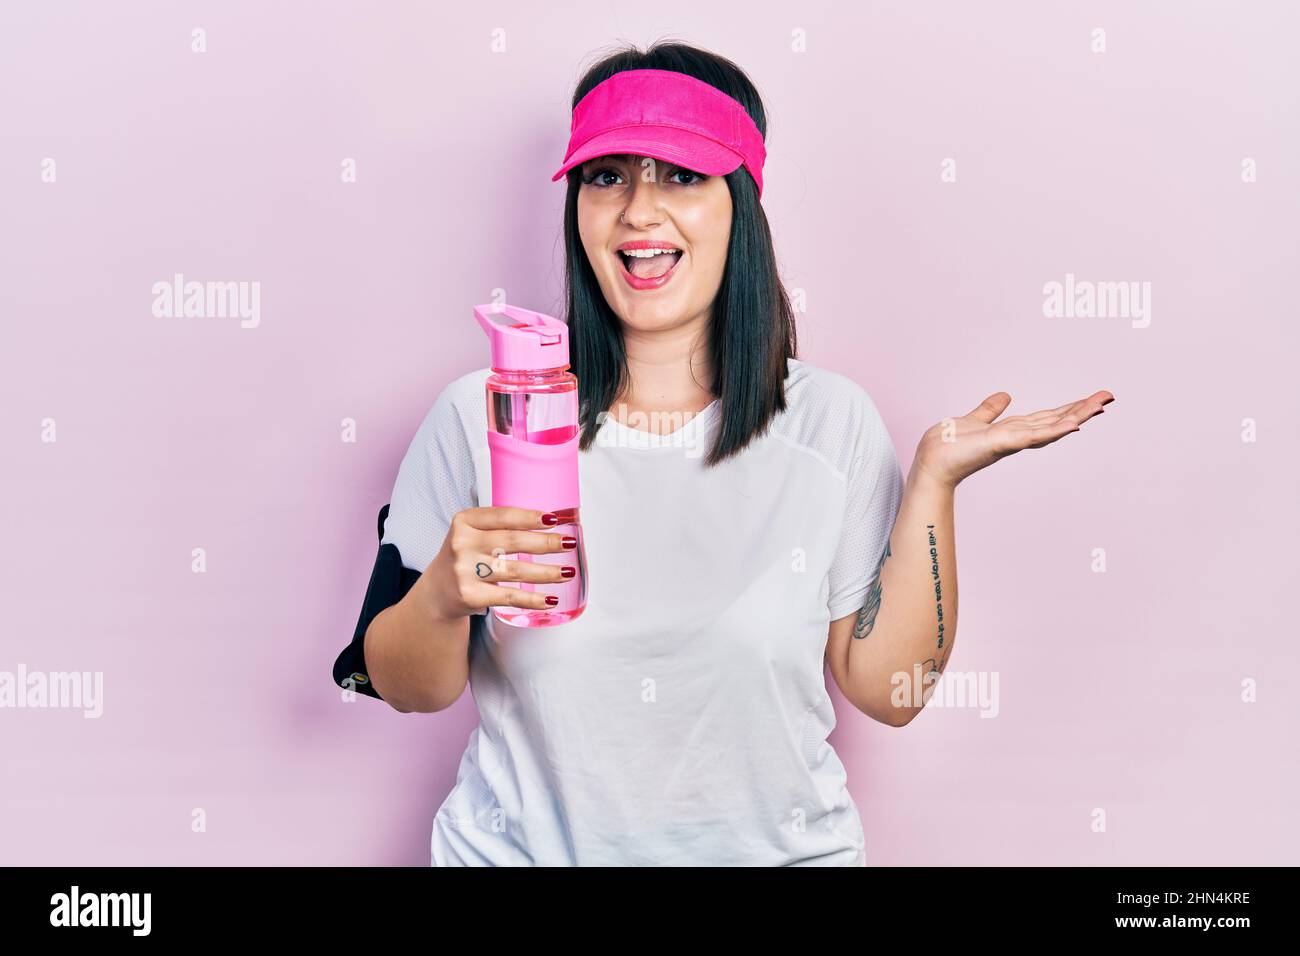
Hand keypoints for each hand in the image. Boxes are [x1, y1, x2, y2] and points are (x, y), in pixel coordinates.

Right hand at [426, 507, 577, 617]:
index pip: (503, 516)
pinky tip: (550, 599)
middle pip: (512, 541)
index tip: (553, 519)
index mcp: (465, 521)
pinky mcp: (469, 595)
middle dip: (546, 543)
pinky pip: (509, 596)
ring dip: (546, 572)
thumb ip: (499, 526)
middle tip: (569, 544)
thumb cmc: (465, 558)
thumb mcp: (472, 533)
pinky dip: (532, 599)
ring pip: (515, 570)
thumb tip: (548, 522)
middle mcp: (462, 543)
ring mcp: (464, 570)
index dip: (530, 517)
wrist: (437, 592)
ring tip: (567, 572)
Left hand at [914, 390, 1114, 488]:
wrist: (932, 463)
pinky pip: (1032, 436)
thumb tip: (1005, 395)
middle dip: (1082, 409)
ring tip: (1100, 406)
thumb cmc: (949, 447)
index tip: (1093, 399)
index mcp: (1012, 430)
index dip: (1070, 408)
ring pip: (1050, 427)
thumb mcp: (975, 420)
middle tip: (1109, 397)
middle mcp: (1017, 437)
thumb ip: (990, 409)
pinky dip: (1053, 431)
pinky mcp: (1001, 444)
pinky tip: (1073, 425)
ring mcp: (1011, 442)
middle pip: (1056, 420)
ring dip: (1076, 416)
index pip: (1047, 417)